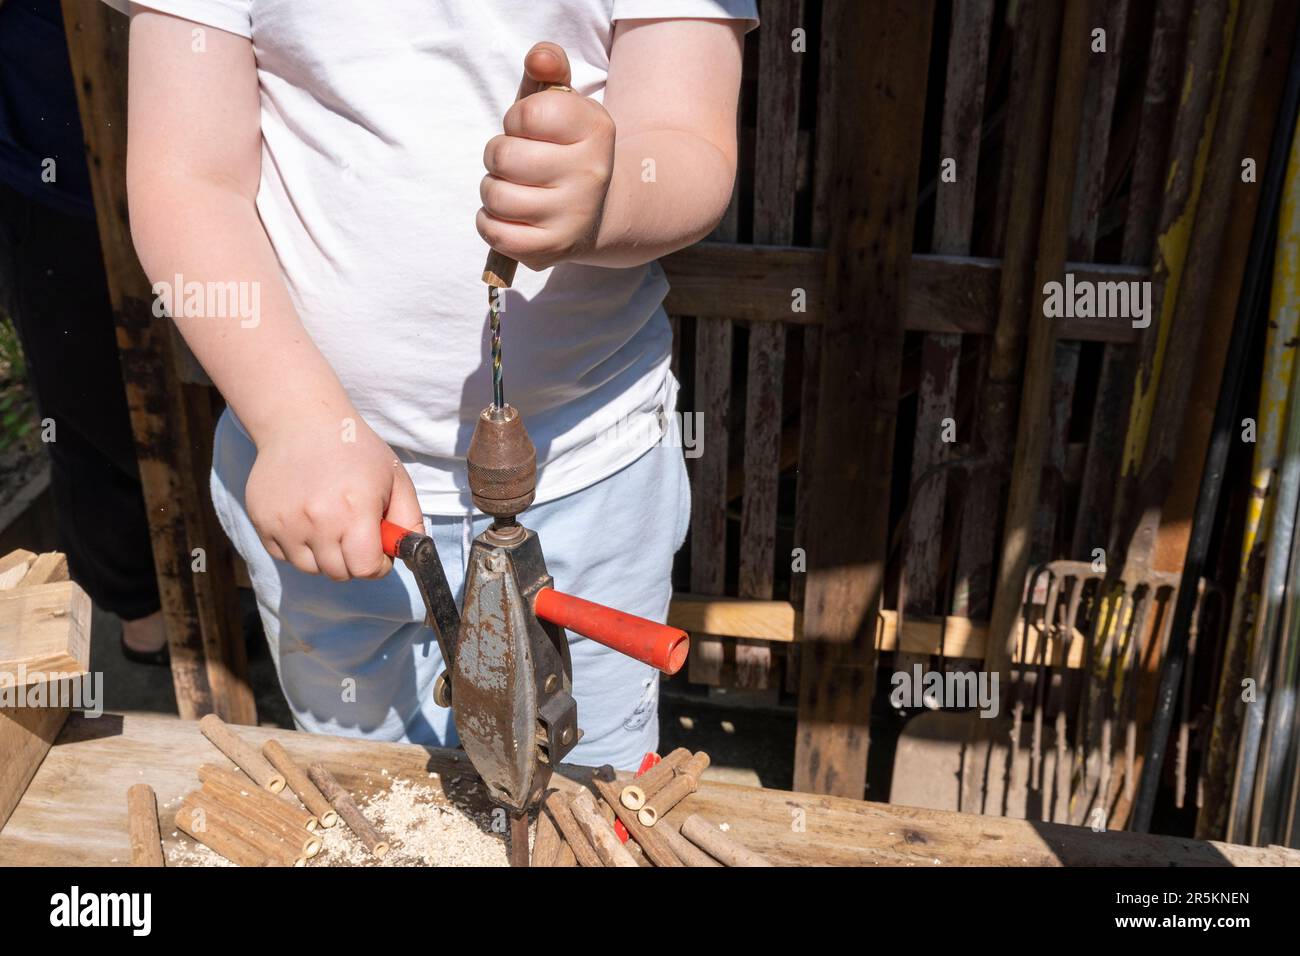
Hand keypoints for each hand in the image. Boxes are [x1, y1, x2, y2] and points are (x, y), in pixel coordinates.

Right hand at [244, 414, 423, 580]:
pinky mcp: (262, 522)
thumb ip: (410, 521)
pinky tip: (306, 517)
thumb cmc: (355, 449)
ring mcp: (286, 523)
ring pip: (311, 568)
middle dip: (353, 559)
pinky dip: (298, 546)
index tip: (377, 550)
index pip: (365, 569)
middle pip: (339, 573)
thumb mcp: (396, 478)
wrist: (301, 422)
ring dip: (325, 555)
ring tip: (330, 521)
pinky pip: (285, 556)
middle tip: (355, 532)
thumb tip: (414, 555)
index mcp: (354, 509)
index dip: (377, 564)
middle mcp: (317, 520)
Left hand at [477, 42, 615, 270]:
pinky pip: (493, 232)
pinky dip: (489, 222)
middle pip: (502, 156)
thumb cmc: (565, 149)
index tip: (530, 131)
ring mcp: (572, 215)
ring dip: (492, 190)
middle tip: (517, 164)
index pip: (526, 114)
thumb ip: (549, 68)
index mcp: (595, 129)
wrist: (598, 211)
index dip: (516, 121)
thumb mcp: (564, 104)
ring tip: (514, 189)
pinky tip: (508, 216)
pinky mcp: (552, 249)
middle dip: (498, 156)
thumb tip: (539, 57)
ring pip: (494, 195)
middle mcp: (591, 173)